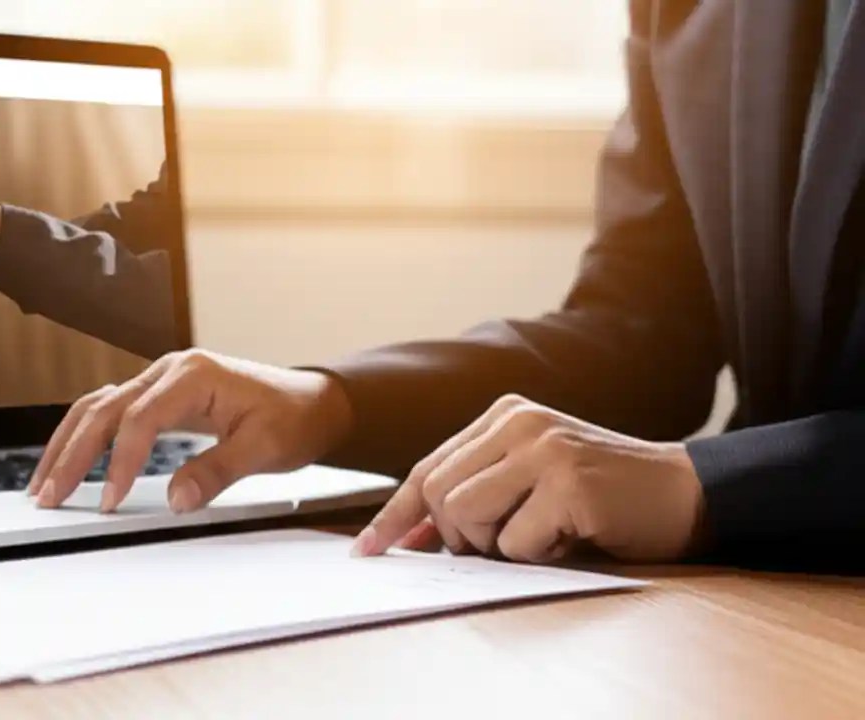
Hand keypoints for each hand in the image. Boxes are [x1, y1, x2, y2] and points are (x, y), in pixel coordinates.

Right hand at [29, 350, 353, 512]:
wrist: (313, 403)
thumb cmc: (293, 418)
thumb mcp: (264, 448)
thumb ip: (217, 471)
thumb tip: (175, 499)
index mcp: (193, 375)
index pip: (139, 418)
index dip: (119, 461)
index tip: (109, 501)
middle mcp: (168, 371)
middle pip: (104, 408)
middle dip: (72, 455)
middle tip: (49, 496)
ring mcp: (161, 381)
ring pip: (97, 407)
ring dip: (68, 444)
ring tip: (44, 483)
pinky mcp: (160, 397)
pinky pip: (111, 412)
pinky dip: (85, 438)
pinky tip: (69, 463)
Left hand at [352, 394, 705, 562]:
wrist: (687, 493)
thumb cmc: (601, 496)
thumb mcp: (530, 481)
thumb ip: (474, 496)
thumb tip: (409, 536)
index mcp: (504, 414)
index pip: (428, 468)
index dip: (394, 513)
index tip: (367, 549)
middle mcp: (520, 422)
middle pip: (439, 495)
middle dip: (458, 537)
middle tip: (503, 544)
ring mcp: (545, 450)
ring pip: (466, 516)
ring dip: (496, 546)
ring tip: (542, 535)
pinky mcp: (570, 485)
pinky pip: (515, 543)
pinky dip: (537, 555)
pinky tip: (572, 536)